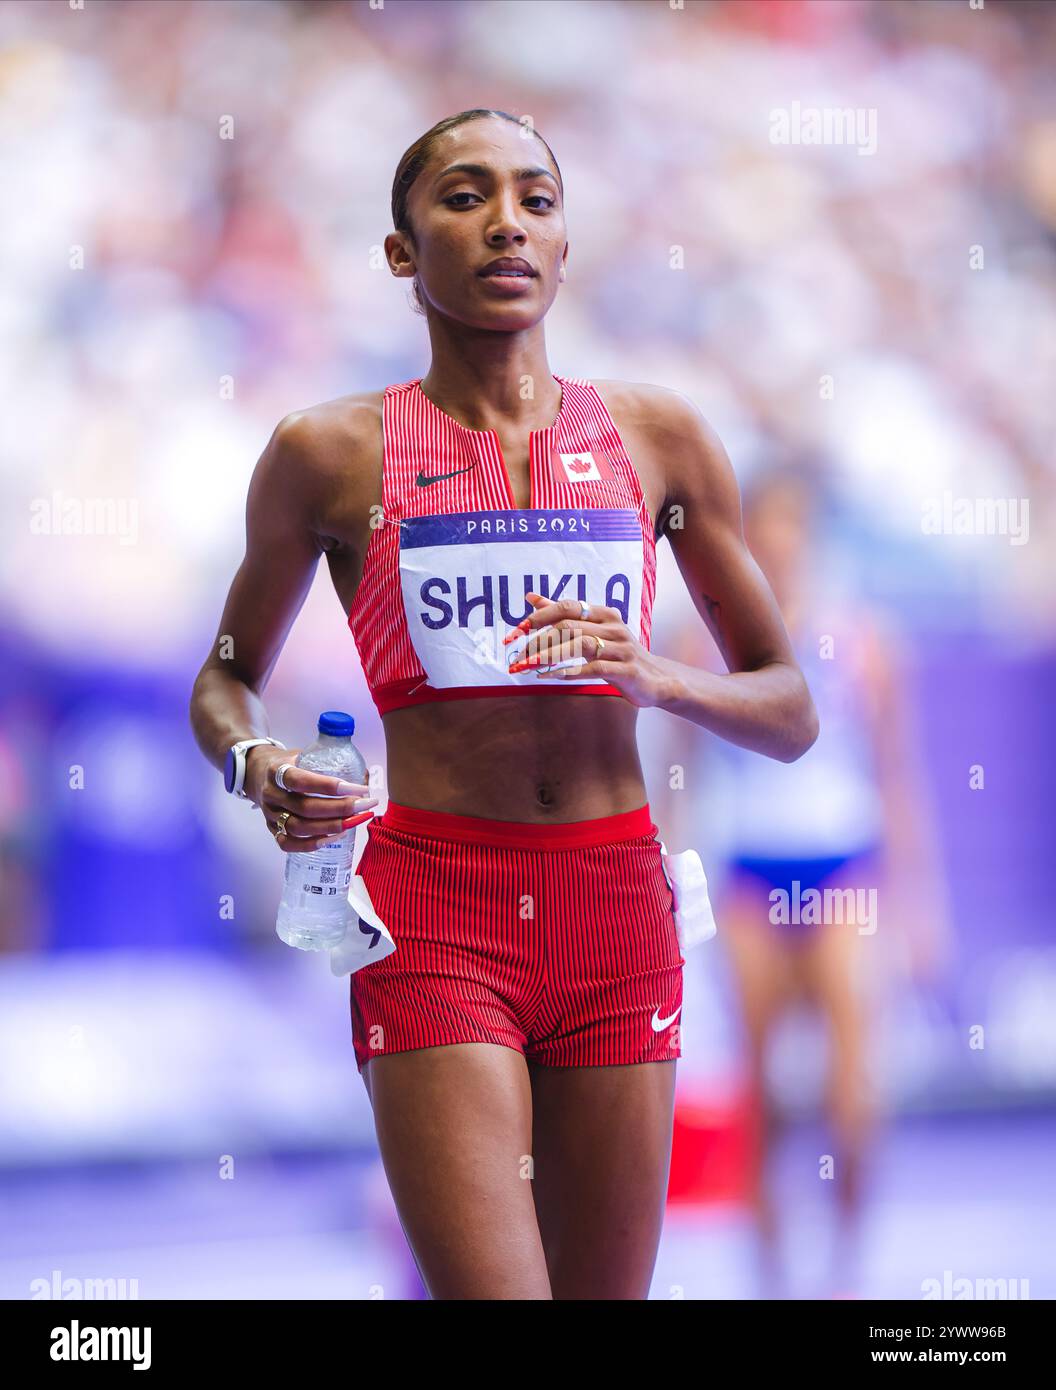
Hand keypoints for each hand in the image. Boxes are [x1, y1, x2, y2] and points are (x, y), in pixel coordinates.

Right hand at [244, 745, 377, 852]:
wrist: (256, 772)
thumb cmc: (288, 763)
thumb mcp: (303, 753)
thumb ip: (328, 761)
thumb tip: (365, 776)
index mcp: (277, 771)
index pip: (301, 780)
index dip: (329, 786)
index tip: (357, 788)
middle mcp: (271, 794)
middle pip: (305, 808)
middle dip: (340, 808)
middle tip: (365, 804)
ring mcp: (270, 815)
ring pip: (299, 828)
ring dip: (331, 827)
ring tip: (356, 820)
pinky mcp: (271, 830)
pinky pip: (288, 844)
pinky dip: (312, 844)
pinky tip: (335, 837)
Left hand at [503, 592, 672, 709]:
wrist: (656, 679)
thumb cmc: (617, 654)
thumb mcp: (592, 632)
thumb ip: (562, 614)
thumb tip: (530, 596)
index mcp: (604, 613)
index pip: (566, 607)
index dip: (539, 617)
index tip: (515, 633)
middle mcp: (614, 627)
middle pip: (570, 626)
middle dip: (539, 641)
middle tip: (518, 657)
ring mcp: (622, 648)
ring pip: (581, 644)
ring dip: (551, 655)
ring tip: (529, 665)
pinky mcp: (626, 670)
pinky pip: (594, 668)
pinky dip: (570, 672)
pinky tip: (551, 677)